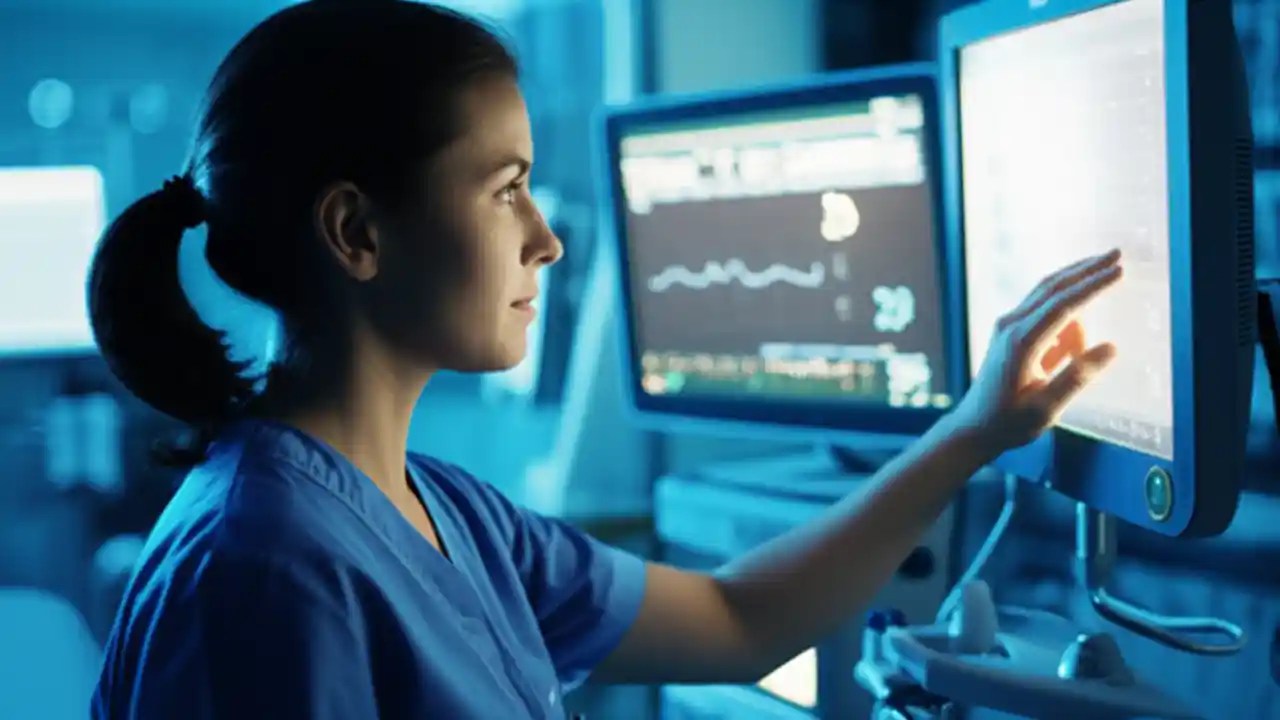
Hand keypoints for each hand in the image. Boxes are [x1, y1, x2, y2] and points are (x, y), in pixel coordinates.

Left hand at [951, 249, 1123, 453]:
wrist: (973, 427)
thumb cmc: (1008, 422)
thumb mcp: (1046, 408)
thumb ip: (1077, 377)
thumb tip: (1112, 348)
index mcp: (1020, 342)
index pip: (1063, 304)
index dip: (1093, 286)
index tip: (1120, 270)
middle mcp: (1010, 326)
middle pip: (1053, 286)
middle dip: (1087, 269)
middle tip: (1117, 253)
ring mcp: (1007, 326)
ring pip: (1047, 292)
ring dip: (1077, 282)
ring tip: (1106, 275)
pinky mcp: (1009, 331)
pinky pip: (1043, 310)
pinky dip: (1065, 311)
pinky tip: (1075, 340)